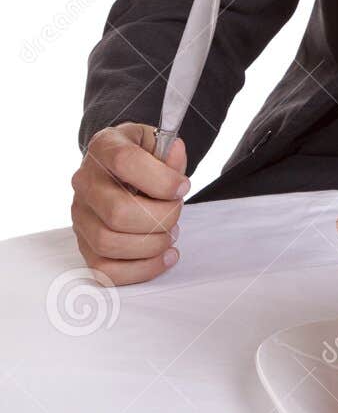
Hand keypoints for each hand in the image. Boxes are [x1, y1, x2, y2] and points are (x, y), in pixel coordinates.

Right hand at [71, 122, 188, 285]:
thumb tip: (174, 153)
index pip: (125, 162)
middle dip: (160, 218)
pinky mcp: (84, 242)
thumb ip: (169, 150)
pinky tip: (163, 256)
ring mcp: (80, 214)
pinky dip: (140, 269)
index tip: (182, 187)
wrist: (116, 168)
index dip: (161, 179)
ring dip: (151, 245)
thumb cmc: (141, 157)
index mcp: (104, 147)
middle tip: (176, 212)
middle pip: (117, 211)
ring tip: (170, 234)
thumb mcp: (157, 142)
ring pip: (108, 243)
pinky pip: (104, 270)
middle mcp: (85, 181)